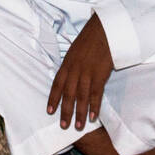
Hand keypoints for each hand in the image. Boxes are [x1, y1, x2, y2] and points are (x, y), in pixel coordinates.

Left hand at [47, 14, 113, 129]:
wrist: (105, 28)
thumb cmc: (92, 38)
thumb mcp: (76, 50)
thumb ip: (72, 64)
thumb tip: (69, 76)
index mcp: (67, 63)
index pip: (57, 84)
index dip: (53, 99)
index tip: (50, 111)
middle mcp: (75, 70)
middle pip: (68, 94)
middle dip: (65, 111)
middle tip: (63, 126)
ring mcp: (87, 72)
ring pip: (81, 97)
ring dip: (79, 113)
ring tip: (78, 126)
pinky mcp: (100, 74)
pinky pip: (96, 94)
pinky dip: (94, 106)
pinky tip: (93, 116)